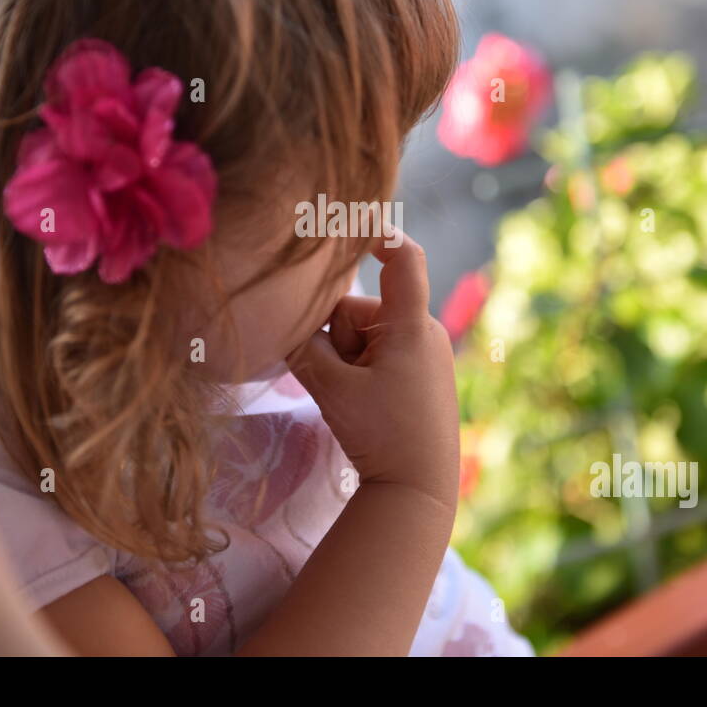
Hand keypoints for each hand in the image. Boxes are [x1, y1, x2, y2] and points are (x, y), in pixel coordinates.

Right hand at [285, 231, 458, 508]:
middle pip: (362, 308)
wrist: (419, 489)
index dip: (377, 233)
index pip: (403, 258)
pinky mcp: (423, 376)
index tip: (351, 216)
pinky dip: (360, 371)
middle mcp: (425, 332)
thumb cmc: (382, 434)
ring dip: (347, 359)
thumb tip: (280, 317)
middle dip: (338, 336)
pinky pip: (379, 356)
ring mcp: (426, 355)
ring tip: (353, 400)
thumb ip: (303, 348)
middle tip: (338, 381)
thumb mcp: (332, 389)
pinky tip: (362, 405)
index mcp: (411, 325)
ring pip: (365, 336)